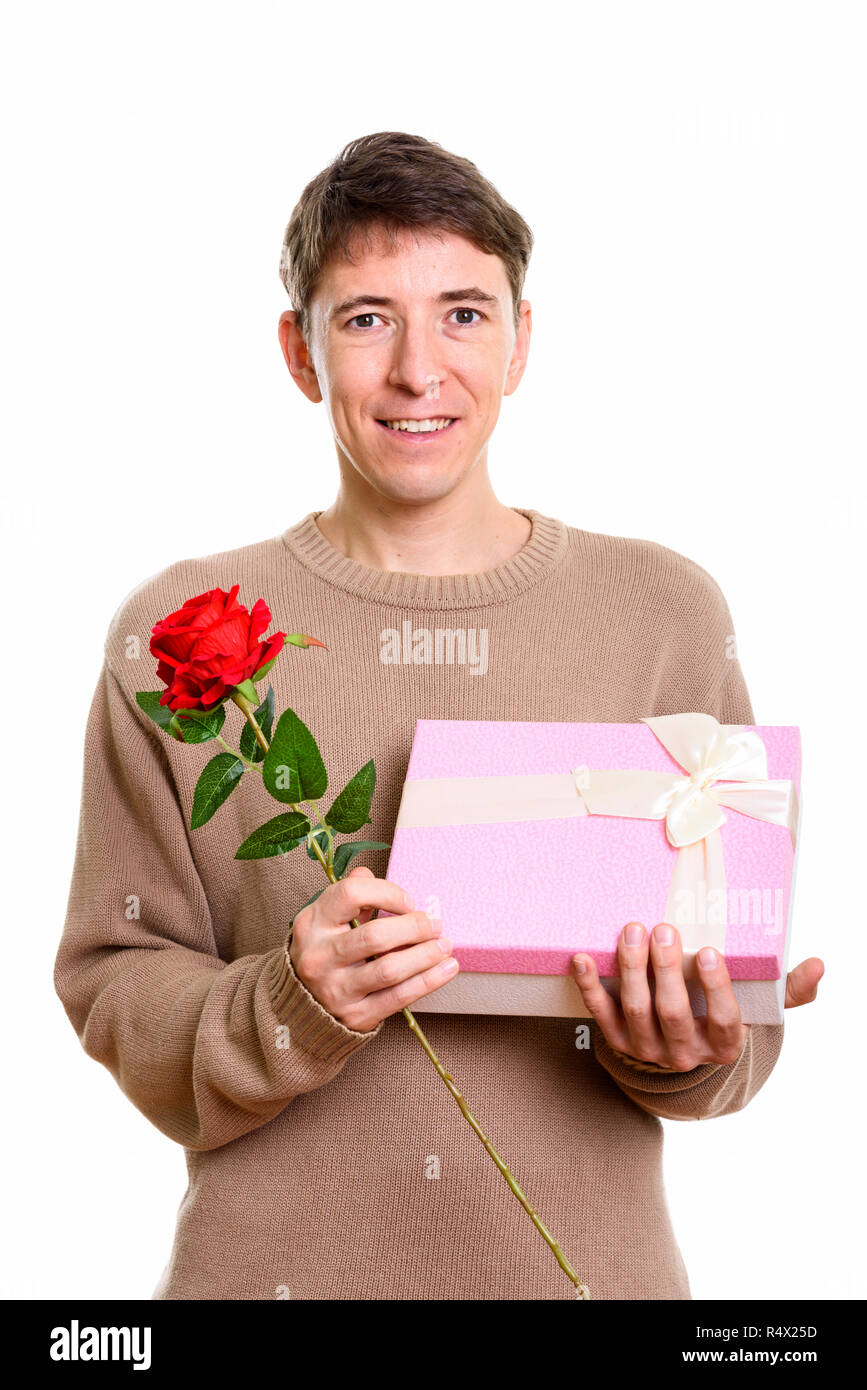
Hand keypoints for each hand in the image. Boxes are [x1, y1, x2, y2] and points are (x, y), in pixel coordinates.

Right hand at [289, 865, 459, 1031]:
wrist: (301, 1007)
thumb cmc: (325, 952)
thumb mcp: (326, 920)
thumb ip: (349, 895)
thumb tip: (369, 873)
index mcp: (313, 924)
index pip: (351, 894)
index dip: (387, 892)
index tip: (408, 902)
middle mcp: (319, 957)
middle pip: (375, 936)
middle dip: (414, 927)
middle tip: (435, 924)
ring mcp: (336, 989)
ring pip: (390, 969)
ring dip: (426, 955)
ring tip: (445, 945)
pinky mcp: (355, 1015)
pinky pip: (398, 997)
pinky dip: (428, 981)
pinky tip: (447, 968)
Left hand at [571, 922, 824, 1071]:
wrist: (683, 1059)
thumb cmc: (723, 1019)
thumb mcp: (760, 1010)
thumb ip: (788, 990)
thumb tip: (818, 965)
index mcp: (724, 1044)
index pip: (724, 1020)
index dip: (716, 988)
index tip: (708, 952)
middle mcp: (685, 1053)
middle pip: (673, 1012)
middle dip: (666, 969)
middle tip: (663, 928)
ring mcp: (648, 1050)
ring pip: (637, 1011)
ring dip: (631, 970)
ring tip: (632, 930)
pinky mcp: (618, 1041)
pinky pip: (601, 1014)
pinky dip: (590, 986)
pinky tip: (582, 958)